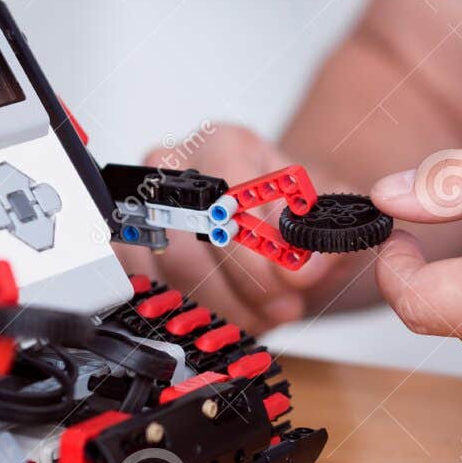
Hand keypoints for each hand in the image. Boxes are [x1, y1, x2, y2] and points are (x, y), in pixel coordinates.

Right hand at [115, 124, 350, 334]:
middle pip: (190, 249)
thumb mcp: (328, 213)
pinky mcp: (132, 251)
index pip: (227, 203)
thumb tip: (306, 267)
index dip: (258, 254)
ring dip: (225, 310)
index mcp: (225, 145)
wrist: (280, 220)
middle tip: (283, 308)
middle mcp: (175, 170)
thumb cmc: (296, 210)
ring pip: (170, 279)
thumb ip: (324, 236)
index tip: (292, 282)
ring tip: (265, 313)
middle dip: (243, 292)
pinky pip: (156, 296)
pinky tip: (235, 315)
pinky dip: (200, 317)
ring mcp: (146, 211)